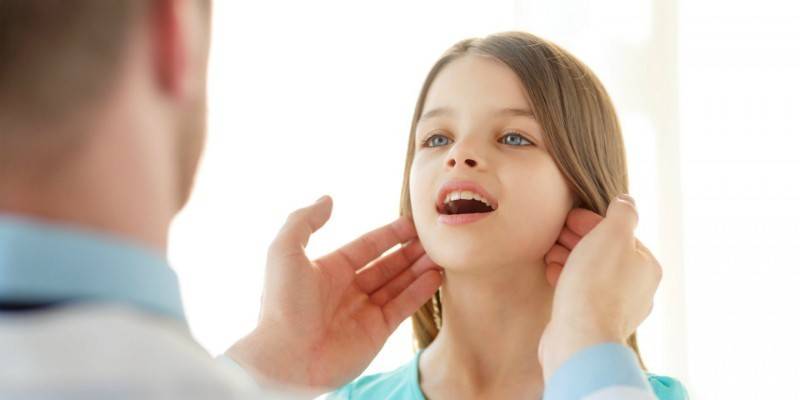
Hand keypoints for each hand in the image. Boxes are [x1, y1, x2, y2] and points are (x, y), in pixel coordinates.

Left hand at [226, 196, 442, 389]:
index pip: (366, 246)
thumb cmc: (282, 304)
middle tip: (434, 237)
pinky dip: (420, 291)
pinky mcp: (376, 333)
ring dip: (419, 268)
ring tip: (441, 253)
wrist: (286, 359)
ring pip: (398, 284)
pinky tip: (436, 275)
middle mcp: (348, 289)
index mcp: (328, 270)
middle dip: (410, 251)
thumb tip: (328, 199)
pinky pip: (403, 307)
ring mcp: (364, 311)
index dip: (389, 234)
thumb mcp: (284, 251)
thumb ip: (304, 221)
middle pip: (387, 264)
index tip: (413, 222)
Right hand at [539, 195, 661, 380]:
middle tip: (555, 233)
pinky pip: (580, 293)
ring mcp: (615, 309)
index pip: (619, 235)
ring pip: (591, 273)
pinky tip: (551, 273)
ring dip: (570, 258)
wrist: (579, 337)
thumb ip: (623, 213)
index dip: (592, 222)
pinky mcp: (593, 322)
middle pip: (605, 254)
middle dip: (578, 240)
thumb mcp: (612, 234)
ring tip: (550, 252)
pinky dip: (566, 279)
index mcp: (647, 267)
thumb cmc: (595, 284)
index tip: (569, 217)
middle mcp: (637, 289)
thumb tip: (626, 202)